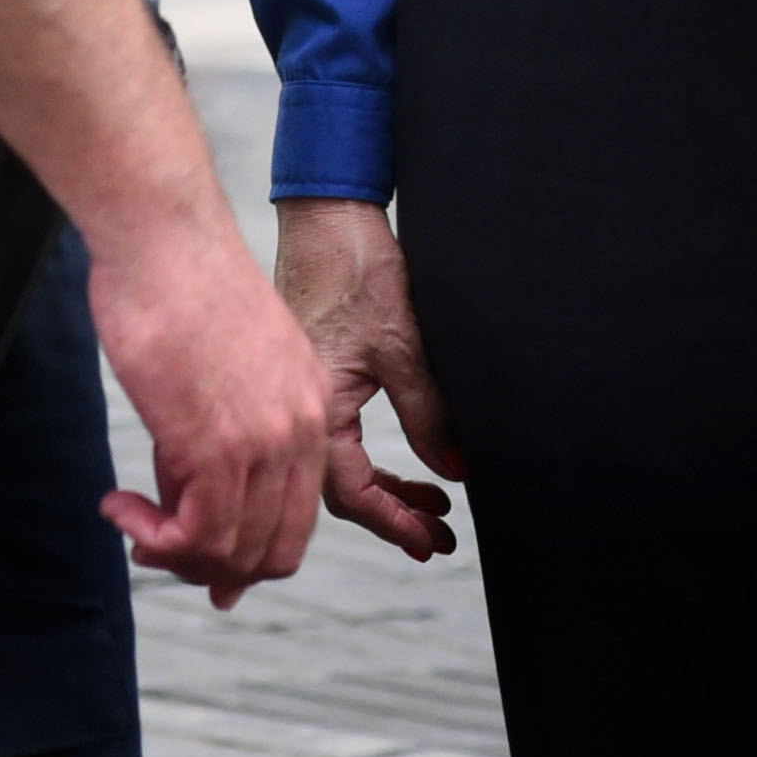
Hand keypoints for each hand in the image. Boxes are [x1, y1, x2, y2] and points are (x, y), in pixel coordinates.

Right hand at [90, 208, 332, 602]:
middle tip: (156, 549)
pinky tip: (118, 505)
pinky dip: (152, 538)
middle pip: (275, 550)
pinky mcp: (215, 443)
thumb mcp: (222, 372)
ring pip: (234, 552)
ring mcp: (263, 439)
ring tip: (131, 524)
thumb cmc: (179, 287)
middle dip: (213, 568)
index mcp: (311, 406)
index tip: (199, 560)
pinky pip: (195, 534)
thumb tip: (185, 507)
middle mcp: (301, 429)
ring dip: (172, 554)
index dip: (248, 554)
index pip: (297, 517)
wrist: (164, 237)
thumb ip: (215, 442)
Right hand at [271, 194, 463, 558]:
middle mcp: (303, 410)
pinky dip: (370, 462)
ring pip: (341, 468)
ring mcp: (304, 396)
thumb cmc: (356, 268)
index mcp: (317, 407)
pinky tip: (403, 466)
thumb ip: (428, 413)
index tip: (431, 542)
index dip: (394, 522)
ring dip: (385, 491)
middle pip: (343, 490)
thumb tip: (453, 469)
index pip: (352, 493)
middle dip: (393, 516)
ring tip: (431, 504)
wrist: (325, 214)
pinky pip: (339, 440)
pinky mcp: (312, 379)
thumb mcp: (403, 346)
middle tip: (439, 534)